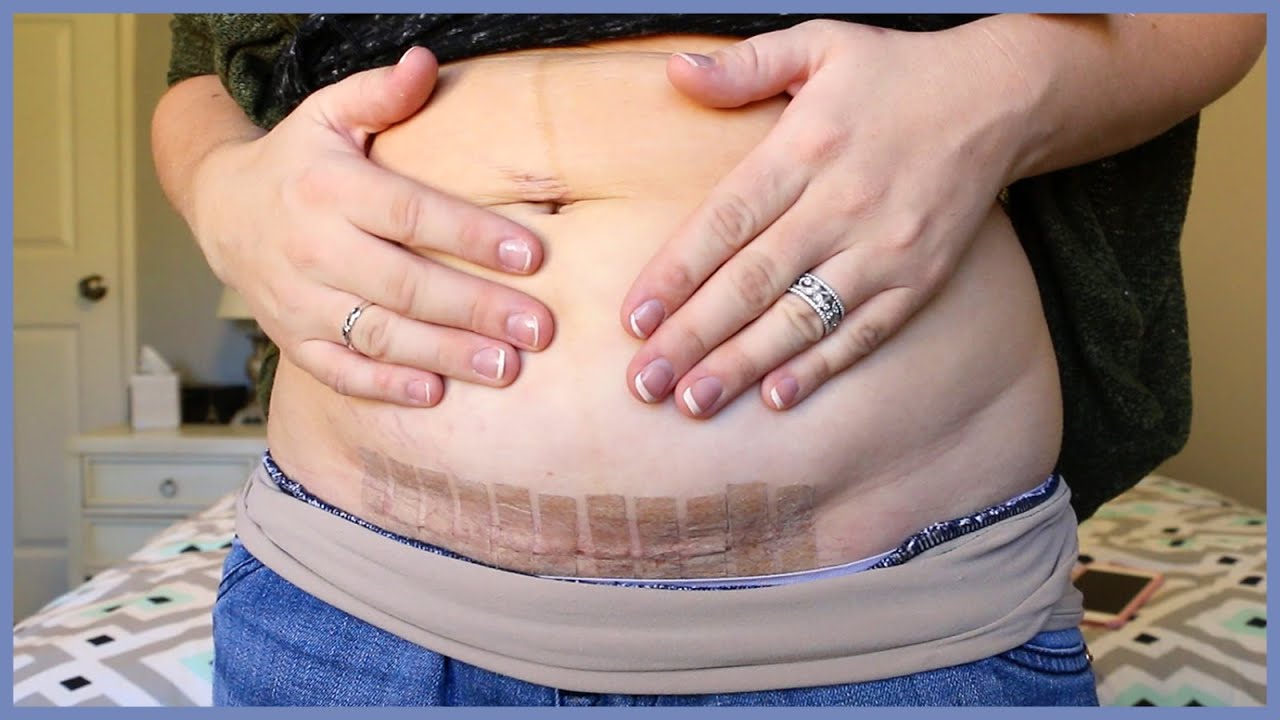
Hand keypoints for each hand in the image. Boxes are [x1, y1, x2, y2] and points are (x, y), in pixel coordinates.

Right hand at [189, 47, 554, 406]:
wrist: (221, 211)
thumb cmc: (298, 162)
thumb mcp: (329, 114)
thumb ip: (379, 94)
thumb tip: (425, 62)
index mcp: (330, 188)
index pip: (411, 213)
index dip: (471, 234)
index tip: (530, 255)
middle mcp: (313, 248)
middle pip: (405, 285)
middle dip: (476, 309)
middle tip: (536, 329)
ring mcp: (299, 301)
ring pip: (379, 335)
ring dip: (444, 354)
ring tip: (505, 367)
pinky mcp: (293, 340)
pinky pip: (340, 371)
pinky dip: (385, 386)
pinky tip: (435, 393)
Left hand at [620, 20, 1026, 416]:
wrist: (1000, 99)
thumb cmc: (895, 72)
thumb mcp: (820, 43)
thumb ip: (745, 66)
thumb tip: (676, 72)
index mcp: (806, 147)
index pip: (726, 220)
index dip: (676, 274)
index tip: (633, 320)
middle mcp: (843, 203)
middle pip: (753, 280)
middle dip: (693, 337)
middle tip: (646, 383)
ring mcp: (885, 248)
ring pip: (802, 316)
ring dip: (744, 364)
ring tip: (693, 404)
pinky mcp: (920, 279)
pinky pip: (862, 332)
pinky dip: (820, 367)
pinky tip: (776, 398)